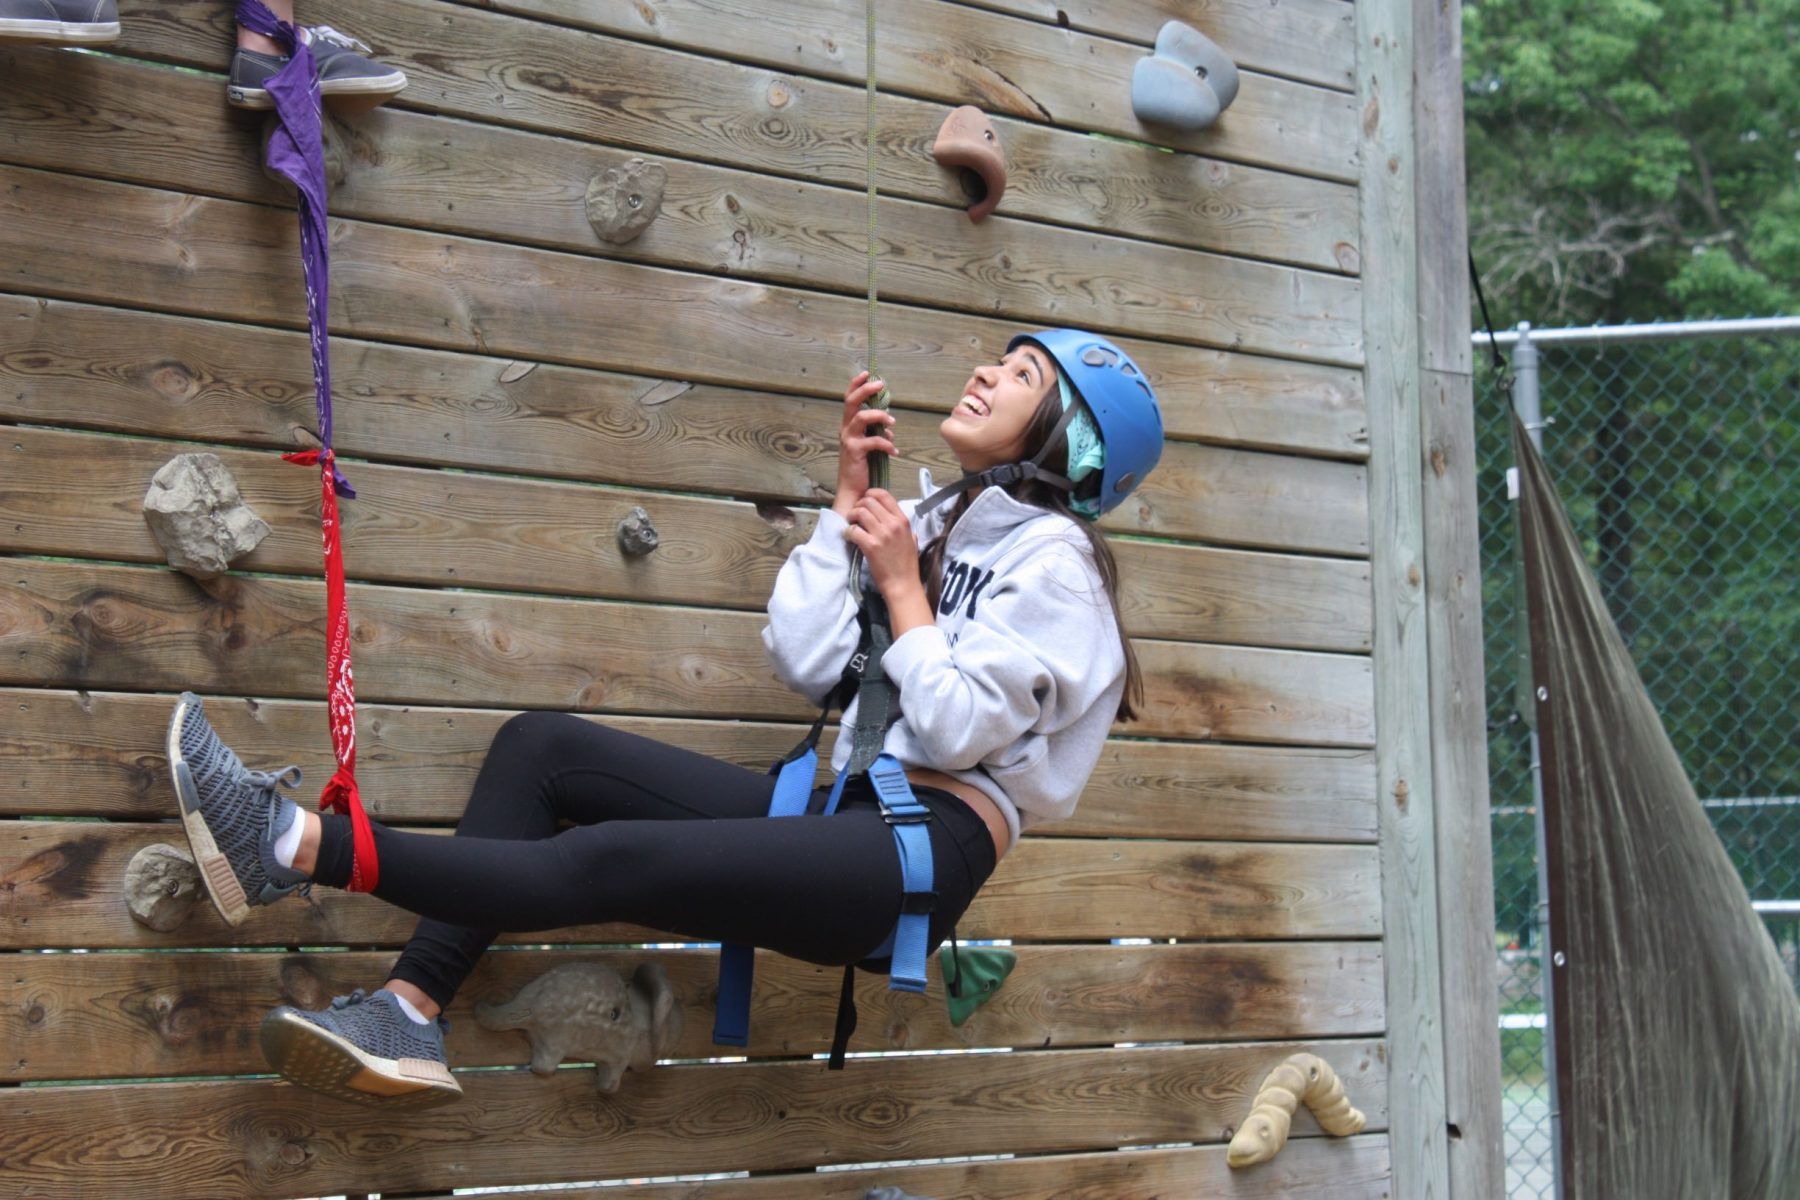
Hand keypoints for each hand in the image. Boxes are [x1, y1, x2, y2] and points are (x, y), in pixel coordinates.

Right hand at [832, 370, 895, 517]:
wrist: (853, 490)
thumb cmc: (861, 468)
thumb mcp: (869, 446)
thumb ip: (876, 433)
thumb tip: (890, 428)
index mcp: (848, 426)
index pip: (849, 400)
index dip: (856, 385)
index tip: (868, 373)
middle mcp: (846, 430)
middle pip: (852, 402)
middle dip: (866, 390)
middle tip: (881, 384)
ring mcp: (848, 440)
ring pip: (862, 417)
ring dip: (880, 416)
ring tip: (892, 423)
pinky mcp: (854, 452)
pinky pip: (873, 441)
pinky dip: (887, 445)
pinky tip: (894, 451)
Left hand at [842, 488, 921, 599]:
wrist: (903, 584)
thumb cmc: (907, 565)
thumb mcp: (912, 541)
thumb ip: (905, 528)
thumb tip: (898, 521)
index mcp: (903, 520)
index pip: (884, 495)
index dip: (870, 494)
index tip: (864, 501)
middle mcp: (893, 524)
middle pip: (869, 501)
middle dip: (858, 505)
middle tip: (855, 515)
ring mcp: (882, 534)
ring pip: (860, 512)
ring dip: (852, 516)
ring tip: (851, 524)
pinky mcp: (871, 546)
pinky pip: (854, 530)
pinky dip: (848, 532)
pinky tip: (849, 537)